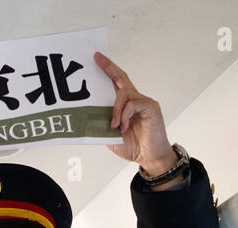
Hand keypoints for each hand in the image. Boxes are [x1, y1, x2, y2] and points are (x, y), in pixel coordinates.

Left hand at [94, 52, 177, 177]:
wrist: (149, 157)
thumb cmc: (133, 146)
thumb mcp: (110, 135)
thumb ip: (102, 124)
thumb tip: (87, 116)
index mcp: (124, 105)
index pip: (115, 83)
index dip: (107, 71)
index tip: (96, 59)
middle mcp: (134, 99)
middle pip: (121, 79)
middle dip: (108, 68)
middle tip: (96, 59)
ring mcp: (143, 102)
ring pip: (124, 95)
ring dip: (114, 109)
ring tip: (113, 125)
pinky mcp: (150, 106)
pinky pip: (132, 104)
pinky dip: (124, 115)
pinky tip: (123, 126)